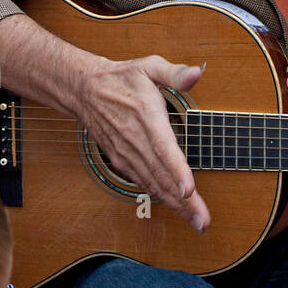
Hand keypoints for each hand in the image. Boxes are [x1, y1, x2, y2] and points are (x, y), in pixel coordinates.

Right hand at [75, 54, 209, 231]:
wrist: (84, 90)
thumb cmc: (122, 78)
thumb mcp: (149, 66)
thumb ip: (175, 73)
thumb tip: (198, 73)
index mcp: (145, 115)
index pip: (162, 147)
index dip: (176, 170)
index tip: (188, 190)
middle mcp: (134, 139)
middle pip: (161, 174)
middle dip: (183, 201)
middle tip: (203, 221)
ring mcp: (126, 153)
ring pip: (153, 183)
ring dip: (174, 205)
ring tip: (195, 221)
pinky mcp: (121, 160)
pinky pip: (143, 182)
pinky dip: (160, 196)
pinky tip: (176, 207)